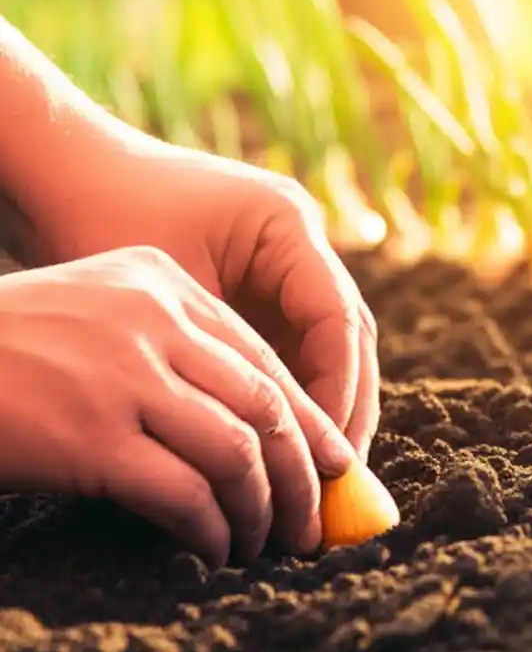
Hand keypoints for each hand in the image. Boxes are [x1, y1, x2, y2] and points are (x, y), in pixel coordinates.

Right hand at [0, 246, 357, 565]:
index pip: (265, 358)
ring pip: (238, 451)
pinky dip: (214, 529)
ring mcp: (121, 374)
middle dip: (305, 473)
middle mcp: (151, 319)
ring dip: (266, 509)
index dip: (313, 419)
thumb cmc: (10, 349)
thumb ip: (174, 347)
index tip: (338, 464)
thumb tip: (258, 428)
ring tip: (268, 544)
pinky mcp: (89, 434)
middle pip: (265, 405)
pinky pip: (185, 493)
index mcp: (160, 282)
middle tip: (315, 521)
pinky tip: (216, 549)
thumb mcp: (97, 314)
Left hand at [18, 141, 379, 455]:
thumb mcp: (162, 294)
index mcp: (287, 223)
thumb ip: (219, 359)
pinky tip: (284, 448)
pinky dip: (293, 398)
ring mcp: (286, 266)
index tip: (324, 449)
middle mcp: (301, 242)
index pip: (337, 318)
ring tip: (320, 475)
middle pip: (349, 336)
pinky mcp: (265, 289)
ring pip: (331, 349)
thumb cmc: (98, 215)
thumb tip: (267, 444)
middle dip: (346, 408)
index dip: (338, 387)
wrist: (62, 173)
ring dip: (327, 408)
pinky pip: (295, 350)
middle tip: (338, 478)